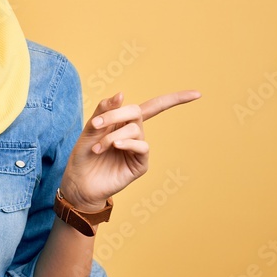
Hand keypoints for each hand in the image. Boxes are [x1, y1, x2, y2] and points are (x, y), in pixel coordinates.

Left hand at [59, 90, 200, 210]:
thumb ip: (104, 111)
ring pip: (136, 130)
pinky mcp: (140, 165)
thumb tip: (122, 93)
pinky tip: (115, 147)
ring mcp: (138, 149)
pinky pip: (142, 147)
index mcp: (124, 122)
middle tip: (96, 125)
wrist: (78, 183)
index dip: (175, 99)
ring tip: (97, 148)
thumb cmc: (83, 155)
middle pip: (138, 111)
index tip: (198, 94)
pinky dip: (128, 143)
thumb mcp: (91, 129)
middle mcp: (134, 134)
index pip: (153, 107)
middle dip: (117, 114)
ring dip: (113, 136)